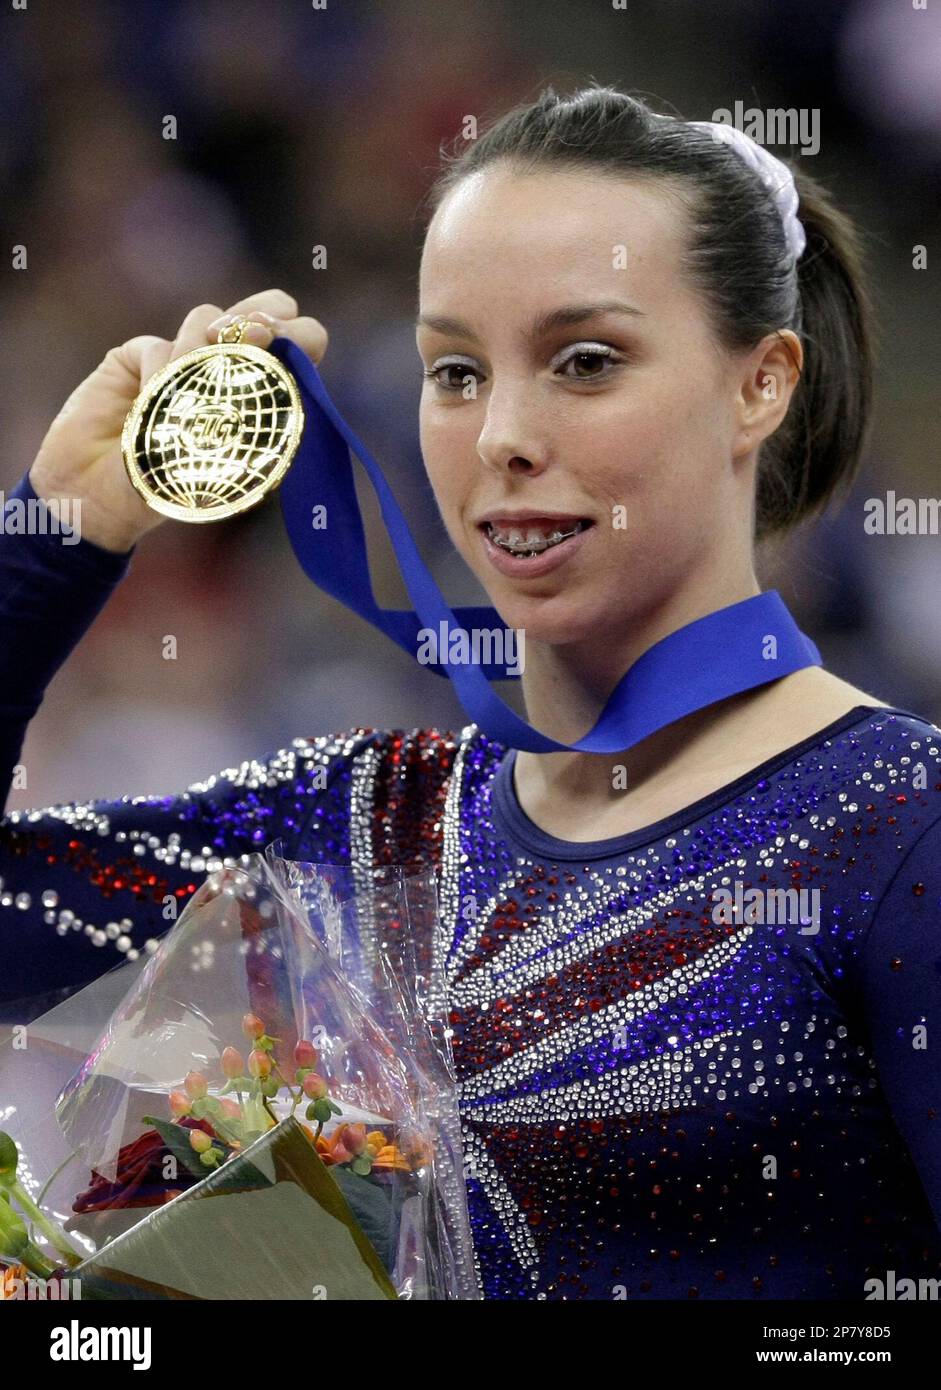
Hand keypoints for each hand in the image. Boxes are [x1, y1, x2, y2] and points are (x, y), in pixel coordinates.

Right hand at [27, 290, 328, 552]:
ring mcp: (183, 358)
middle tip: (252, 335)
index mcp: (262, 395)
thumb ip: (253, 408)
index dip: (298, 335)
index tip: (281, 343)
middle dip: (261, 313)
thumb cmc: (171, 490)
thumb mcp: (225, 460)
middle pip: (266, 309)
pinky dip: (155, 372)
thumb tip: (268, 354)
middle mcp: (226, 370)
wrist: (98, 498)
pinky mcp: (138, 356)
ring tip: (181, 398)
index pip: (300, 344)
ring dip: (199, 354)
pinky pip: (158, 344)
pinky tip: (144, 404)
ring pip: (208, 318)